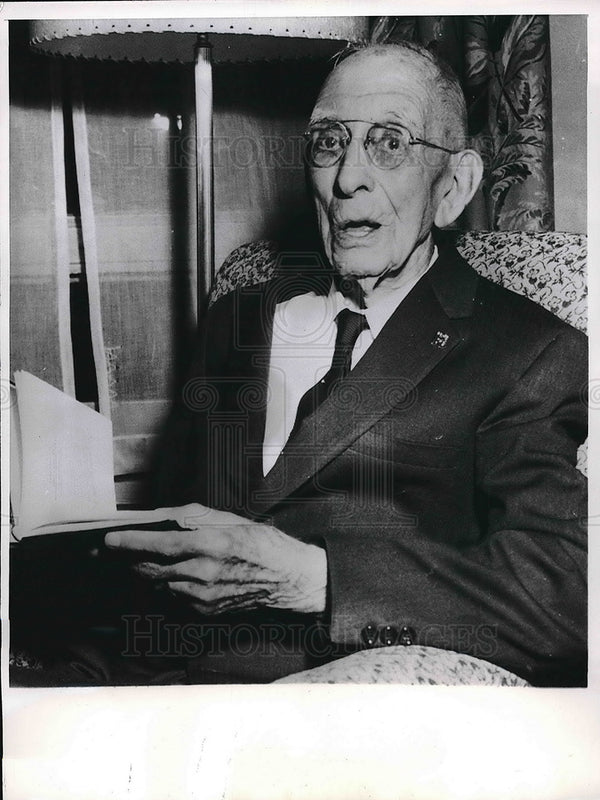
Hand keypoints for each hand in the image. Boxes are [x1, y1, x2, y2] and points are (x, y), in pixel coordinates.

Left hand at [104, 504, 326, 614]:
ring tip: (156, 560)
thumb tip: (164, 516)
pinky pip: (177, 597)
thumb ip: (194, 517)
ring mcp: (205, 595)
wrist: (289, 578)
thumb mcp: (230, 520)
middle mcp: (204, 572)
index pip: (161, 544)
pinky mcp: (207, 610)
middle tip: (119, 551)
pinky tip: (184, 574)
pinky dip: (173, 584)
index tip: (110, 540)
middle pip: (153, 569)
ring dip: (153, 572)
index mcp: (211, 545)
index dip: (131, 542)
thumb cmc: (263, 544)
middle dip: (132, 559)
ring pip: (162, 584)